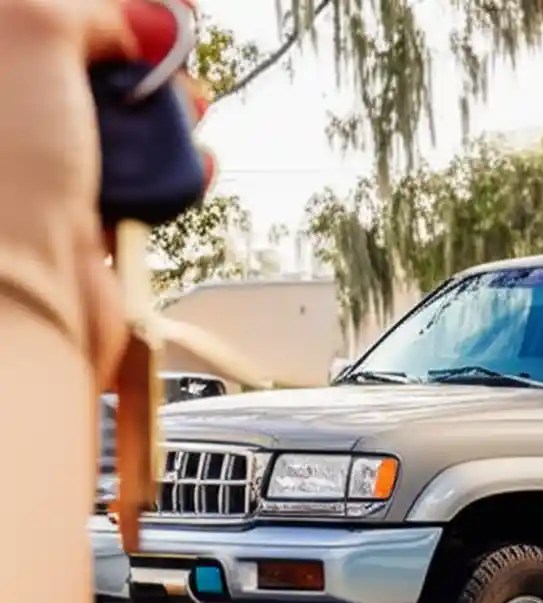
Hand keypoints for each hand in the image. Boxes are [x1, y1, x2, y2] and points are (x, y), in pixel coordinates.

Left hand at [0, 0, 212, 389]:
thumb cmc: (6, 179)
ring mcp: (38, 167)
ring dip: (167, 110)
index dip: (110, 6)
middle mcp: (5, 116)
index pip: (43, 14)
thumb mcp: (31, 35)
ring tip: (189, 113)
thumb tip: (133, 17)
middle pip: (87, 59)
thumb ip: (85, 8)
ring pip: (119, 115)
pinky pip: (136, 172)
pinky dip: (172, 166)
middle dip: (146, 50)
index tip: (158, 6)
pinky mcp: (77, 211)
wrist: (27, 297)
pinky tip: (189, 163)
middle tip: (176, 52)